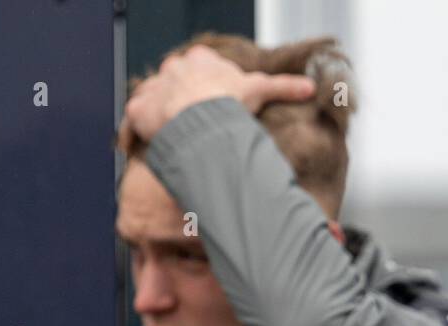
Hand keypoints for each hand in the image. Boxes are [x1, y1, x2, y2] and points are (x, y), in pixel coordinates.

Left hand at [121, 44, 315, 144]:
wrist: (201, 119)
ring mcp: (154, 88)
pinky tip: (155, 142)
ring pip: (156, 100)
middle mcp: (173, 69)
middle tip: (197, 123)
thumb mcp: (260, 89)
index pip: (202, 67)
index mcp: (201, 60)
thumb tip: (310, 87)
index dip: (210, 86)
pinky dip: (143, 131)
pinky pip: (137, 119)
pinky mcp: (138, 110)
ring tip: (176, 136)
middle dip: (184, 99)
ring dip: (162, 115)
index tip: (217, 103)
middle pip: (177, 82)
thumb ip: (283, 87)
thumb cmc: (228, 102)